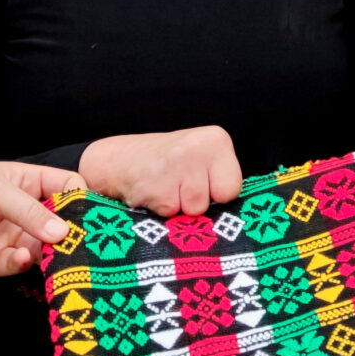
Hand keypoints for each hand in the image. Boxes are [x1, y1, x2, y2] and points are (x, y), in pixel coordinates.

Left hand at [0, 162, 80, 277]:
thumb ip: (31, 210)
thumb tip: (64, 232)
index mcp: (25, 183)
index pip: (65, 187)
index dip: (80, 198)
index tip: (92, 213)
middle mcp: (22, 211)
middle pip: (60, 223)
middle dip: (71, 232)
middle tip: (83, 243)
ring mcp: (10, 237)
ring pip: (44, 248)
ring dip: (51, 252)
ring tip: (55, 254)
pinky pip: (20, 265)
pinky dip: (23, 262)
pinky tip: (18, 256)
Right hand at [78, 126, 241, 215]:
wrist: (122, 161)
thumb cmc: (171, 166)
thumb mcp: (202, 160)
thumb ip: (220, 179)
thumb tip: (229, 215)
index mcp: (216, 140)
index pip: (233, 188)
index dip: (216, 192)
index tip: (201, 181)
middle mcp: (198, 147)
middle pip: (216, 200)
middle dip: (199, 201)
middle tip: (180, 185)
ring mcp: (176, 166)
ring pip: (195, 210)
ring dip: (179, 206)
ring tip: (166, 187)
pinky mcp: (157, 187)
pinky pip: (172, 213)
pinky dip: (162, 209)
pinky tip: (153, 192)